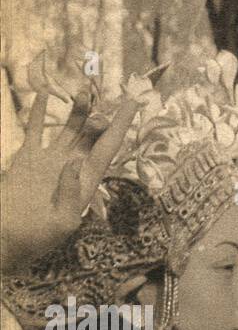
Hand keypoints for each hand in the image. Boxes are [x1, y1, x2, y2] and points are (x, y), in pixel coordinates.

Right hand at [0, 89, 138, 269]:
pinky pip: (36, 130)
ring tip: (84, 91)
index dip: (122, 125)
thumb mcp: (62, 223)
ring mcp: (51, 160)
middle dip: (99, 116)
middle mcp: (73, 167)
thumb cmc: (38, 237)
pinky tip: (43, 95)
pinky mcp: (29, 157)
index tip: (134, 103)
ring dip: (77, 110)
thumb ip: (71, 194)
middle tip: (99, 97)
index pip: (108, 147)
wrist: (9, 237)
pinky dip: (38, 112)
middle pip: (92, 135)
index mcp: (87, 182)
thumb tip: (75, 162)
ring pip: (69, 128)